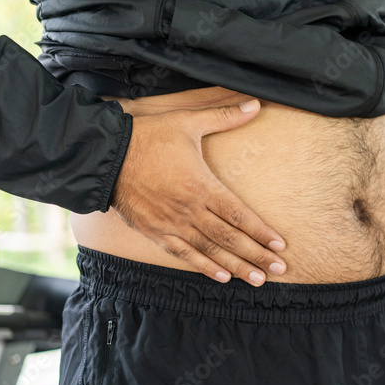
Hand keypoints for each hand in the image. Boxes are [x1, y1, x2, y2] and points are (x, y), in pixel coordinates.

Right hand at [110, 99, 287, 284]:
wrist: (105, 155)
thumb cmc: (148, 137)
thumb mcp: (187, 122)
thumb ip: (224, 116)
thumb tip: (255, 104)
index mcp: (202, 186)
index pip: (239, 215)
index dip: (261, 232)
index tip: (280, 246)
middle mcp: (190, 210)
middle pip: (229, 238)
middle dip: (256, 256)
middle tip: (278, 270)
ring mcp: (172, 224)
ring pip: (210, 251)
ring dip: (236, 267)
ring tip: (257, 280)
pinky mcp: (155, 232)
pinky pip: (184, 254)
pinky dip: (204, 267)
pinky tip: (222, 277)